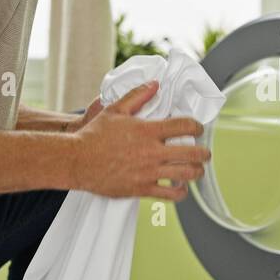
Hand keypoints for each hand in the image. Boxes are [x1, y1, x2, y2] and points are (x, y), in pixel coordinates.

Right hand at [67, 81, 210, 200]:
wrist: (76, 161)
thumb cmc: (93, 136)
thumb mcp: (115, 110)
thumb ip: (137, 96)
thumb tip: (155, 84)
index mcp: (147, 130)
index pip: (185, 126)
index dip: (197, 126)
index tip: (197, 129)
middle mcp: (151, 152)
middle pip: (193, 153)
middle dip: (204, 152)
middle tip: (204, 152)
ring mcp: (148, 172)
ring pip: (187, 174)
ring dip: (197, 171)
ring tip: (196, 169)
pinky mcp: (141, 188)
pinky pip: (171, 194)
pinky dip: (181, 191)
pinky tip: (180, 186)